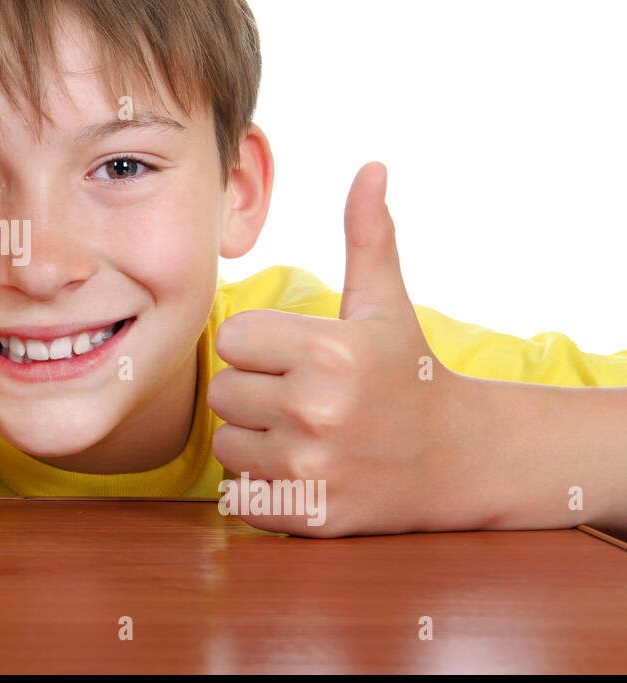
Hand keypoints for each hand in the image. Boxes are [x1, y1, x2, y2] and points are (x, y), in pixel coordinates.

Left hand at [207, 162, 474, 536]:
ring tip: (305, 434)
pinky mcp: (308, 516)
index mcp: (330, 350)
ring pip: (227, 443)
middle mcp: (318, 409)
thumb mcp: (387, 302)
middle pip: (223, 392)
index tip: (298, 356)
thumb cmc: (408, 372)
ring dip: (255, 440)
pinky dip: (263, 487)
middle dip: (255, 392)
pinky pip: (240, 494)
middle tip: (303, 397)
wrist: (460, 460)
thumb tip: (371, 166)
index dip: (261, 347)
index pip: (233, 338)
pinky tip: (305, 471)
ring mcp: (312, 468)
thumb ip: (368, 235)